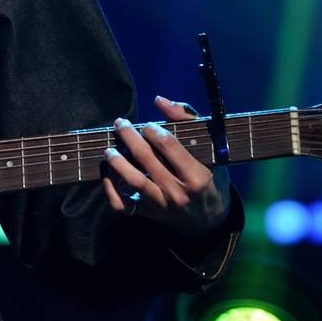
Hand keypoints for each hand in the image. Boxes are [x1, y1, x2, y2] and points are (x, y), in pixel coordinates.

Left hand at [102, 95, 228, 235]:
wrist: (212, 220)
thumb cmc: (212, 178)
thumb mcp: (210, 149)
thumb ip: (187, 120)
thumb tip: (159, 101)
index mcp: (196, 174)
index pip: (167, 144)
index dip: (152, 129)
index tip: (147, 125)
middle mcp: (178, 190)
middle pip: (145, 157)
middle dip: (129, 137)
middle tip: (120, 125)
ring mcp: (162, 205)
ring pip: (133, 181)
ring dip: (117, 162)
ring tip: (109, 149)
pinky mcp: (150, 214)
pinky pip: (124, 205)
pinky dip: (111, 190)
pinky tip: (109, 175)